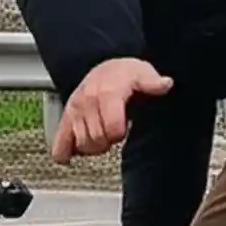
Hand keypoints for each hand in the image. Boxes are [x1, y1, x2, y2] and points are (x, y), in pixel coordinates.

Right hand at [51, 58, 173, 164]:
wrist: (104, 69)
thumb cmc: (124, 75)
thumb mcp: (142, 73)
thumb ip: (152, 82)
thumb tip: (165, 84)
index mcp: (107, 94)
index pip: (112, 129)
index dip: (120, 134)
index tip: (123, 129)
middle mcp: (86, 102)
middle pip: (96, 140)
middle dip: (108, 141)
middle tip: (113, 133)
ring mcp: (74, 111)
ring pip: (82, 144)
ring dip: (93, 146)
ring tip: (101, 135)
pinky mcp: (65, 118)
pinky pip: (59, 142)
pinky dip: (63, 152)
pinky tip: (70, 156)